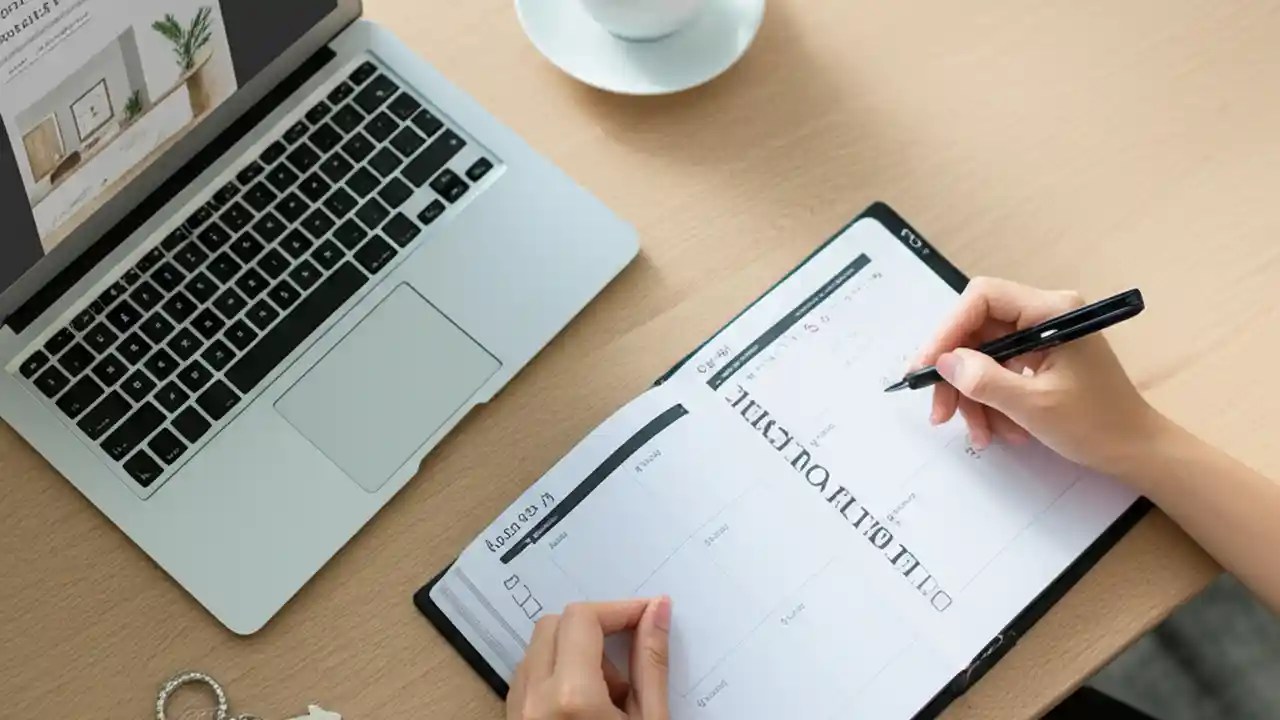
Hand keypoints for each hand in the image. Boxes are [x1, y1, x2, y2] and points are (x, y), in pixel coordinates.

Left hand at [507, 597, 671, 719]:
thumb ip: (651, 662)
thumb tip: (657, 609)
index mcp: (571, 696)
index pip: (583, 618)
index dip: (618, 610)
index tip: (645, 615)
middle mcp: (534, 698)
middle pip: (554, 625)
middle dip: (594, 629)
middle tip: (627, 661)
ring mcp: (517, 710)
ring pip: (537, 648)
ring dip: (573, 653)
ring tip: (608, 693)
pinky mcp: (511, 719)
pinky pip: (527, 676)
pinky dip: (555, 674)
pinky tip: (583, 704)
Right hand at [914, 277, 1159, 475]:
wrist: (1137, 450)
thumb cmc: (1096, 425)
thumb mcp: (1034, 406)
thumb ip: (984, 380)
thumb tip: (943, 363)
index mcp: (1051, 311)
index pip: (981, 298)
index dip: (947, 330)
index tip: (926, 368)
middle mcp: (1044, 314)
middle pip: (977, 330)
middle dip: (956, 375)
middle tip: (940, 413)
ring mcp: (1042, 335)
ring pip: (983, 355)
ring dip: (972, 396)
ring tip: (980, 435)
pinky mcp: (1040, 356)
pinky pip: (998, 370)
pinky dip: (990, 401)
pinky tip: (996, 430)